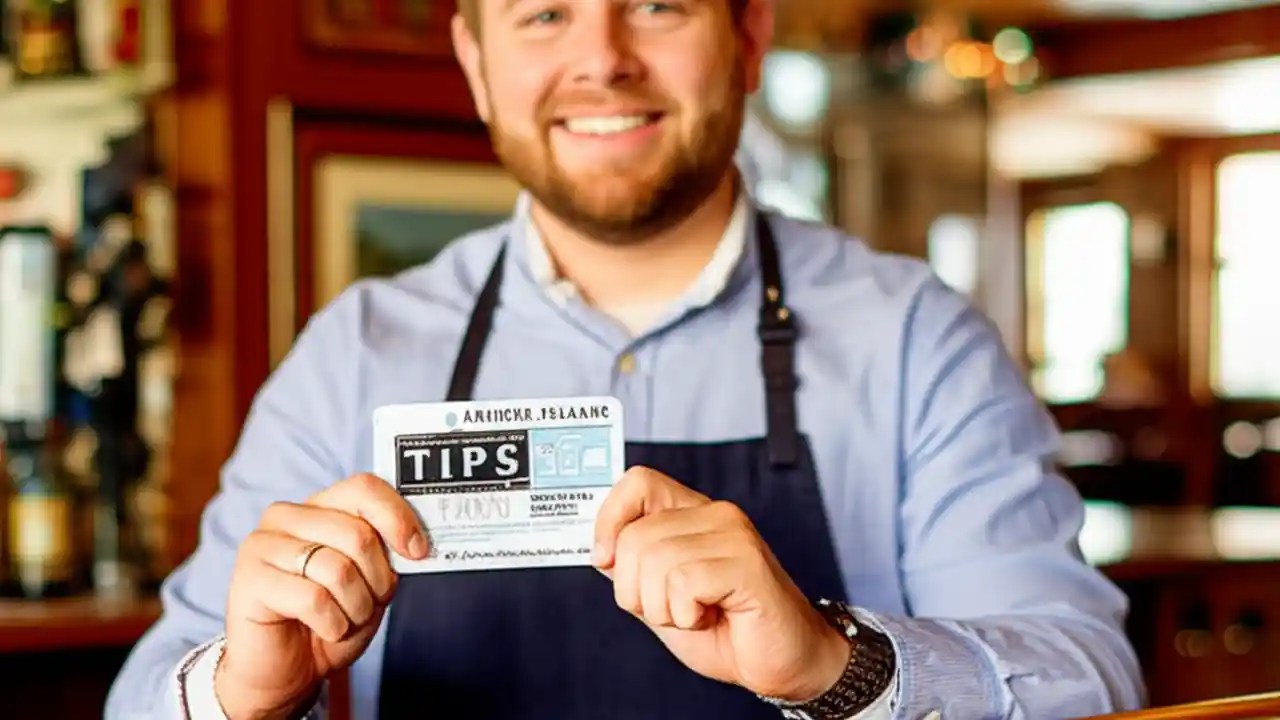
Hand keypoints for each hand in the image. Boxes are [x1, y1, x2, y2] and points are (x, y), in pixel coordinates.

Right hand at [215, 473, 427, 719]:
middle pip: (358, 534)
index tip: (418, 551)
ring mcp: (262, 545)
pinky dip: (333, 624)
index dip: (397, 518)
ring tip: (345, 619)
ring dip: (356, 607)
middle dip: (378, 579)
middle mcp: (285, 517)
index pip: (364, 488)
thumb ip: (387, 554)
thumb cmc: (329, 621)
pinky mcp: (249, 580)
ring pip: (338, 569)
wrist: (284, 672)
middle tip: (370, 603)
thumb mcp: (370, 582)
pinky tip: (323, 629)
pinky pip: (313, 599)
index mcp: (318, 506)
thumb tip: (416, 542)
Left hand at [592, 467, 850, 701]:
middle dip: (635, 591)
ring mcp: (734, 535)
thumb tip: (599, 549)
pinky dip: (686, 615)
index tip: (606, 560)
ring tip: (697, 614)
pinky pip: (684, 583)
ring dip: (664, 608)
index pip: (637, 482)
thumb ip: (632, 569)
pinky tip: (714, 617)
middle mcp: (715, 514)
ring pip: (655, 562)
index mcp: (692, 513)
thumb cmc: (725, 629)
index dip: (609, 519)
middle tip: (672, 609)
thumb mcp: (660, 597)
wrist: (782, 662)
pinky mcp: (747, 564)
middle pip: (635, 537)